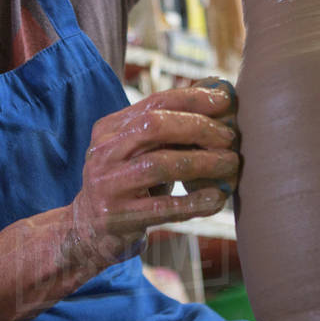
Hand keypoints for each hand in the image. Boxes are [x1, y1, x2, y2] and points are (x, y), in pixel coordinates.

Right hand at [66, 82, 239, 270]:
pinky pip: (163, 208)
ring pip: (160, 164)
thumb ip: (169, 126)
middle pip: (154, 126)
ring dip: (203, 163)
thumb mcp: (139, 149)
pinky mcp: (118, 217)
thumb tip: (217, 93)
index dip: (193, 98)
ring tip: (230, 165)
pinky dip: (195, 201)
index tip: (225, 101)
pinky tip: (217, 198)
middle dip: (199, 127)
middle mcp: (104, 152)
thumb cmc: (128, 181)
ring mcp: (108, 185)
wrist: (89, 227)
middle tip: (229, 137)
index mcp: (109, 128)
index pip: (155, 101)